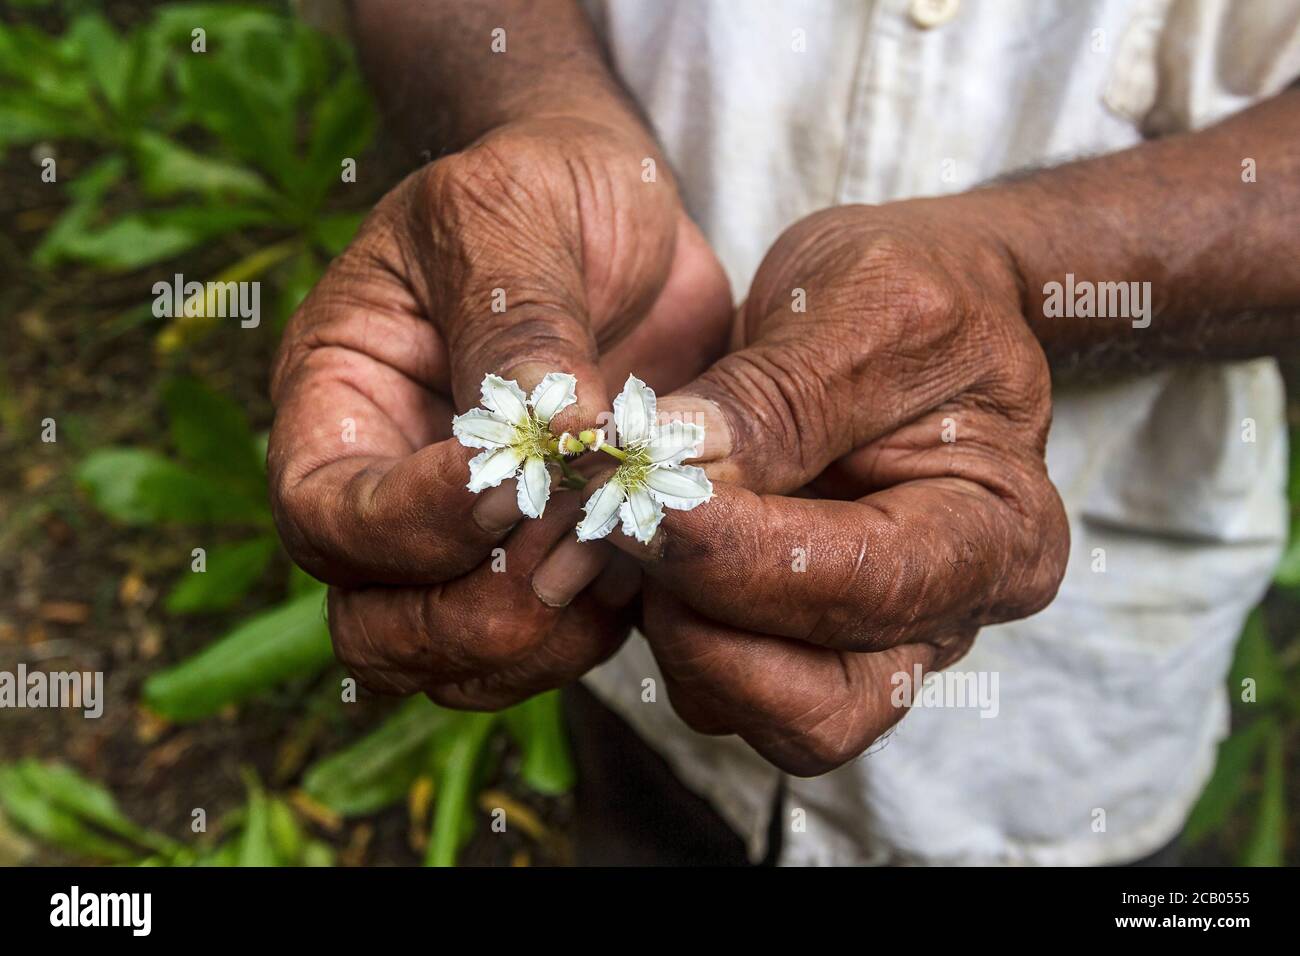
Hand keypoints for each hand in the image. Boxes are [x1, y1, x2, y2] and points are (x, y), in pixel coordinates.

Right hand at [268, 114, 730, 707]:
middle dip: (473, 616)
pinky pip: (554, 650)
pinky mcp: (556, 559)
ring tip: (621, 543)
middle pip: (376, 629)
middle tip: (572, 543)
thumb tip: (560, 440)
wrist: (615, 211)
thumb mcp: (505, 215)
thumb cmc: (534, 189)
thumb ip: (516, 326)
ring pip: (462, 664)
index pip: (324, 517)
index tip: (507, 484)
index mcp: (341, 403)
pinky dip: (602, 631)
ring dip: (547, 637)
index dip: (408, 527)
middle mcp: (392, 492)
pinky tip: (652, 552)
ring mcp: (471, 542)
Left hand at [608, 199, 1068, 773]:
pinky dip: (658, 621)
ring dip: (670, 629)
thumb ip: (776, 398)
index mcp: (996, 536)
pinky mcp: (790, 642)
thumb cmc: (913, 295)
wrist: (907, 311)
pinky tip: (639, 534)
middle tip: (633, 525)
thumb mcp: (864, 307)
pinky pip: (710, 679)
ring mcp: (863, 643)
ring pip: (749, 711)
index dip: (742, 558)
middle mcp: (940, 618)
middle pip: (817, 708)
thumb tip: (670, 468)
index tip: (643, 498)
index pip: (866, 585)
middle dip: (705, 632)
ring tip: (634, 515)